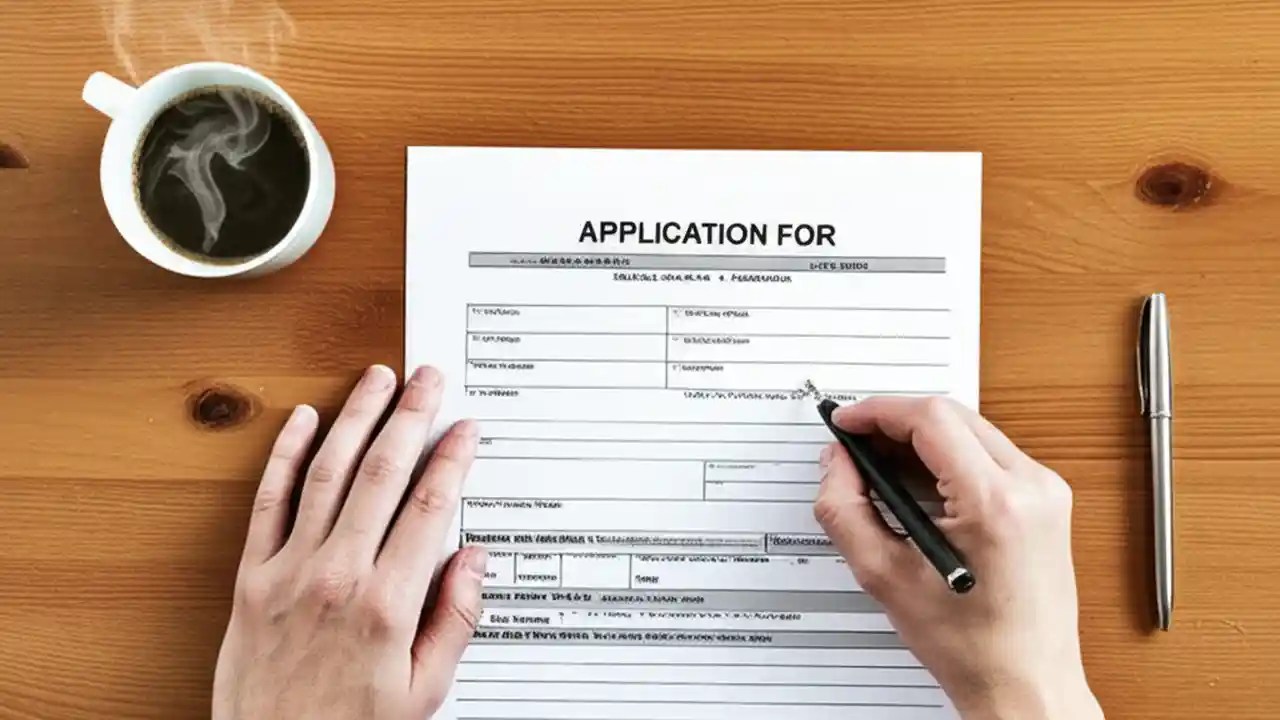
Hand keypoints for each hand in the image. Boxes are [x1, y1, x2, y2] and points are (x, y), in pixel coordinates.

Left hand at [213, 365, 483, 719]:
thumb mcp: (423, 692)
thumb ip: (454, 621)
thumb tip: (474, 562)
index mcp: (388, 604)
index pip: (429, 508)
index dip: (451, 459)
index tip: (465, 429)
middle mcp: (339, 576)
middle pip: (382, 474)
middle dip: (409, 417)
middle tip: (427, 379)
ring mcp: (290, 570)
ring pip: (328, 473)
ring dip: (355, 419)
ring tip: (376, 380)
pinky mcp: (252, 577)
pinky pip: (269, 502)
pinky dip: (284, 456)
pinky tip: (304, 421)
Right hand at [814, 397, 1102, 719]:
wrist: (1026, 682)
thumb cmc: (972, 646)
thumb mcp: (884, 576)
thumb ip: (845, 509)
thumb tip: (837, 464)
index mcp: (995, 503)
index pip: (930, 419)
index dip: (879, 412)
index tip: (848, 422)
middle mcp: (1031, 487)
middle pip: (952, 416)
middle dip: (896, 422)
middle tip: (856, 444)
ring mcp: (1045, 491)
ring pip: (971, 430)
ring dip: (922, 439)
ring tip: (881, 467)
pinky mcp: (1047, 500)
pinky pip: (989, 455)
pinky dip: (947, 458)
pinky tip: (917, 483)